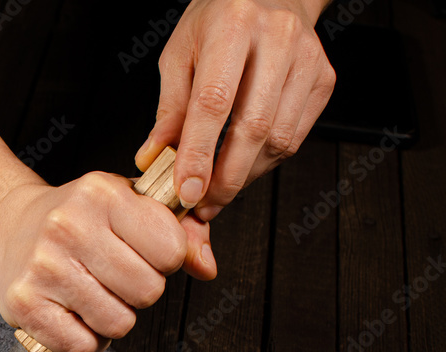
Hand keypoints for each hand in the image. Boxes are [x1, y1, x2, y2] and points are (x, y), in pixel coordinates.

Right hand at [0, 173, 212, 351]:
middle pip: (148, 290)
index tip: (144, 253)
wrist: (11, 227)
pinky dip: (86, 339)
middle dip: (141, 291)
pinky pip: (83, 346)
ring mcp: (42, 266)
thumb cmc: (80, 219)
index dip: (166, 260)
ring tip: (94, 294)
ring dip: (114, 317)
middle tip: (116, 277)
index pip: (171, 249)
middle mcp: (68, 225)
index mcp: (101, 193)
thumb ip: (181, 232)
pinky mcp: (23, 303)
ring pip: (119, 323)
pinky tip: (74, 314)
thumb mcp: (131, 205)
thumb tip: (206, 268)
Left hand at [136, 0, 334, 220]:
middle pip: (253, 127)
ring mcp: (307, 60)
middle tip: (202, 204)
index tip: (186, 190)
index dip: (199, 154)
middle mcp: (277, 39)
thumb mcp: (180, 55)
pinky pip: (294, 137)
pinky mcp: (324, 79)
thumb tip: (152, 158)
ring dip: (245, 175)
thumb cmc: (217, 23)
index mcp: (232, 27)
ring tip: (218, 188)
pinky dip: (265, 162)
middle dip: (225, 177)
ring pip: (277, 139)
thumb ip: (168, 109)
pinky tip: (244, 165)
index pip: (214, 103)